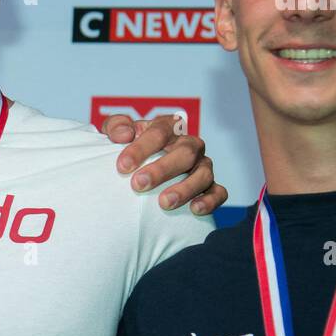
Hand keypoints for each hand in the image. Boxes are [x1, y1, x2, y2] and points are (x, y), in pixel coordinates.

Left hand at [100, 114, 226, 214]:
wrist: (141, 168)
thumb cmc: (130, 148)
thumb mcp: (117, 132)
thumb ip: (116, 126)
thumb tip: (124, 135)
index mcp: (169, 127)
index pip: (159, 133)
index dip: (141, 148)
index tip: (122, 166)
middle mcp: (190, 145)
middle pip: (185, 153)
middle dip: (161, 170)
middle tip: (138, 184)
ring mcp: (203, 165)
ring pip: (203, 174)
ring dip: (185, 189)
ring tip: (164, 203)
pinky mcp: (211, 186)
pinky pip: (219, 192)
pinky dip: (210, 200)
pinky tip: (194, 209)